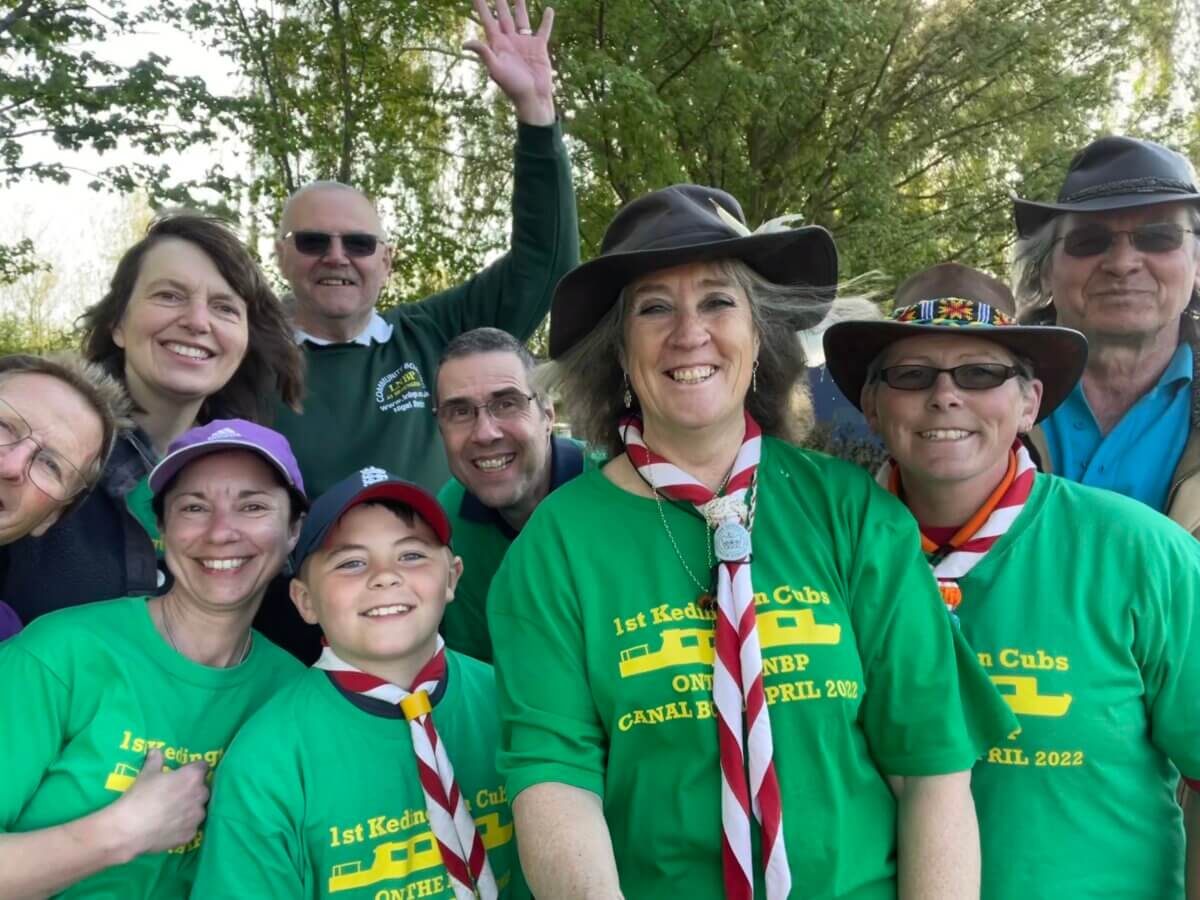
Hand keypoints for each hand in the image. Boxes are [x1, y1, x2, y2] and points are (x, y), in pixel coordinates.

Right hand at [107, 749, 209, 857]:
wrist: (129, 829)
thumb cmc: (140, 796)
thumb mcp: (146, 774)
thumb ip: (155, 760)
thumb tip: (156, 750)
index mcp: (192, 777)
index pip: (202, 767)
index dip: (194, 769)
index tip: (186, 773)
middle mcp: (200, 795)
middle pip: (203, 789)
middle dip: (193, 790)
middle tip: (177, 793)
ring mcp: (196, 817)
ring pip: (198, 809)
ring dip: (191, 808)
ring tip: (174, 812)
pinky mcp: (190, 835)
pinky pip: (190, 827)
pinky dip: (183, 826)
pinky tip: (170, 827)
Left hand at [464, 0, 555, 124]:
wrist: (533, 97)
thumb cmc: (513, 87)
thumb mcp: (496, 69)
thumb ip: (484, 53)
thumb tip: (465, 44)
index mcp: (498, 44)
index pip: (488, 19)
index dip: (481, 6)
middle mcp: (510, 40)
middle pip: (503, 15)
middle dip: (499, 1)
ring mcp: (525, 42)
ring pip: (521, 18)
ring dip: (520, 5)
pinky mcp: (539, 47)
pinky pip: (543, 30)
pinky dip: (547, 20)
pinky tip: (549, 10)